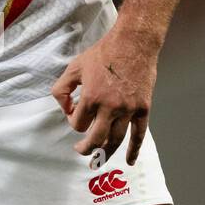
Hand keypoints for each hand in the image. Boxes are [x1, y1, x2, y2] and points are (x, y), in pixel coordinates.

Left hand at [51, 25, 159, 165]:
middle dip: (85, 148)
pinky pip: (139, 135)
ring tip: (97, 159)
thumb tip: (65, 108)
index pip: (78, 124)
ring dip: (105, 153)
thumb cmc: (103, 53)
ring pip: (115, 141)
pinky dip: (134, 150)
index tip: (75, 113)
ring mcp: (128, 110)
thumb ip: (61, 89)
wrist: (134, 43)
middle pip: (95, 139)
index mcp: (91, 98)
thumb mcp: (74, 67)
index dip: (73, 121)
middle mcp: (110, 108)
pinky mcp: (143, 109)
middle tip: (80, 150)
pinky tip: (129, 161)